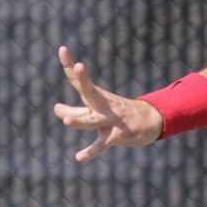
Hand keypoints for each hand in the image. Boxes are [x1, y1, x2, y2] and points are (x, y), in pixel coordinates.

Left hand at [53, 46, 162, 161]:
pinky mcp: (117, 135)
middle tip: (77, 66)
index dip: (69, 65)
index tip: (62, 48)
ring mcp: (111, 120)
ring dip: (80, 120)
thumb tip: (55, 108)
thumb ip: (74, 110)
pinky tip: (79, 158)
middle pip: (89, 91)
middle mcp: (102, 105)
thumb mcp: (95, 111)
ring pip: (93, 120)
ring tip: (66, 120)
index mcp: (95, 97)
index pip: (79, 80)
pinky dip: (90, 152)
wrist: (150, 121)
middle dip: (83, 79)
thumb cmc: (119, 114)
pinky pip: (102, 144)